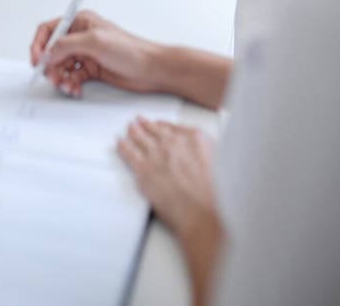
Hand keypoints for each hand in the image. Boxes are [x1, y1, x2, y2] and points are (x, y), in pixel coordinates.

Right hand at [29, 10, 163, 94]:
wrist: (151, 69)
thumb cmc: (131, 50)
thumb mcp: (95, 42)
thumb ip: (66, 45)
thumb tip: (47, 53)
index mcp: (80, 22)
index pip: (49, 30)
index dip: (39, 45)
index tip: (37, 61)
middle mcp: (81, 36)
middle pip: (52, 51)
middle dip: (50, 66)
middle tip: (54, 78)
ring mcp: (86, 54)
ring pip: (61, 66)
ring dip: (60, 77)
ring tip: (68, 86)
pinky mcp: (91, 69)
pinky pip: (72, 77)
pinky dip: (70, 84)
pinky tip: (76, 89)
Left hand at [118, 118, 219, 243]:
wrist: (204, 216)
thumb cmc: (215, 197)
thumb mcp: (219, 164)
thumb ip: (204, 152)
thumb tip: (196, 151)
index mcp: (194, 139)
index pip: (172, 127)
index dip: (162, 126)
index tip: (157, 125)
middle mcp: (174, 143)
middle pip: (154, 130)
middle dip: (145, 126)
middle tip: (138, 123)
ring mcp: (157, 155)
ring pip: (139, 138)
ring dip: (133, 132)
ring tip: (129, 130)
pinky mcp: (144, 170)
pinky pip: (128, 153)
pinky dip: (123, 147)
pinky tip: (120, 144)